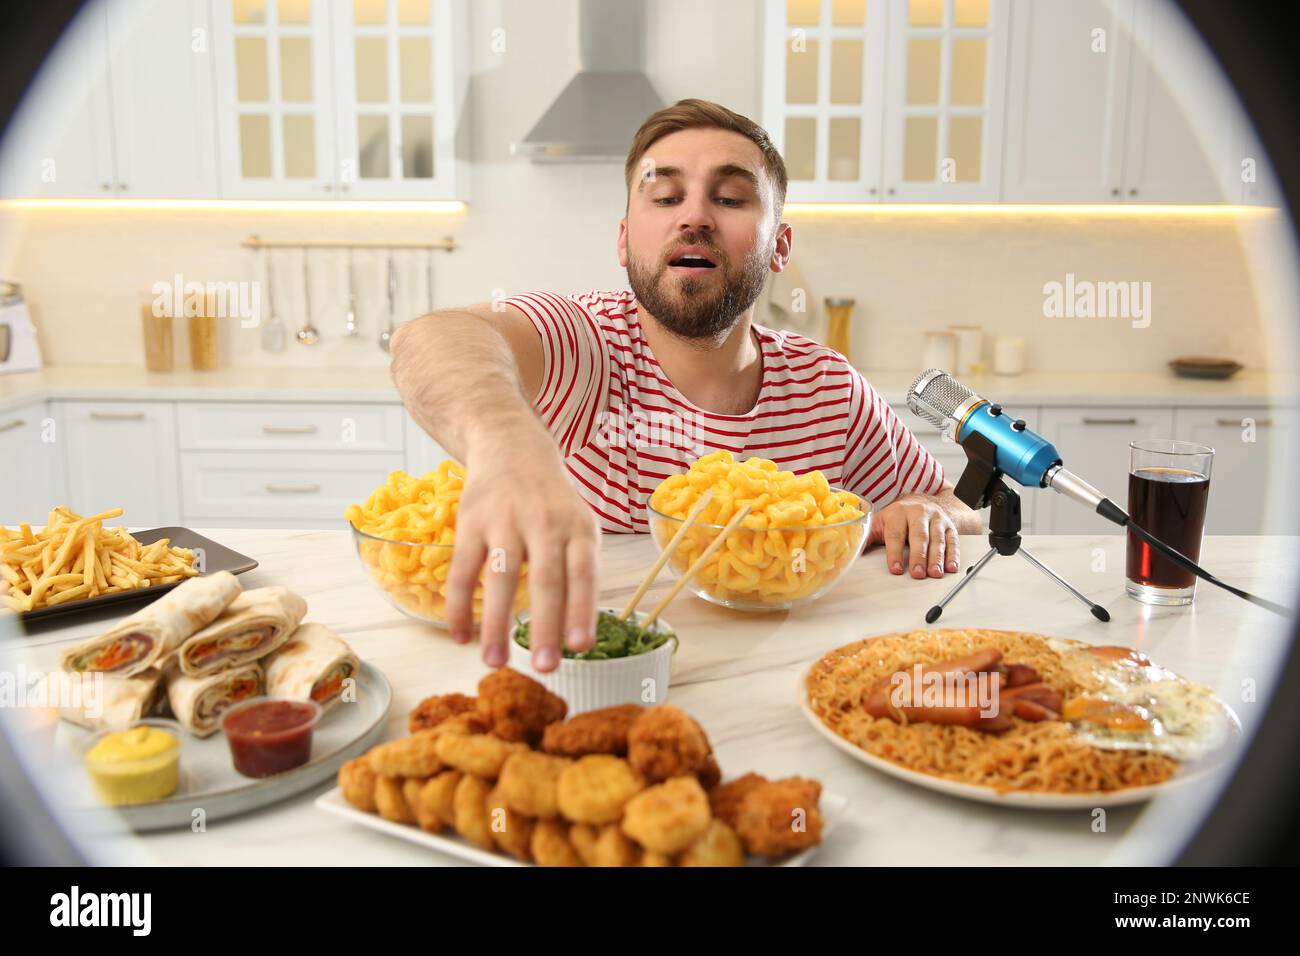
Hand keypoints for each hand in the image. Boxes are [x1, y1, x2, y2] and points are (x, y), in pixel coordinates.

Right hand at [446, 424, 597, 672]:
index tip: (581, 647)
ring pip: (501, 578)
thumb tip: (576, 636)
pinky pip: (462, 570)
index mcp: (578, 527)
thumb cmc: (552, 502)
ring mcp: (505, 521)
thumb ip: (578, 571)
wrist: (512, 447)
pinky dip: (459, 605)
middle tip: (545, 668)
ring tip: (494, 663)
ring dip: (496, 624)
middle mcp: (544, 522)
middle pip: (546, 580)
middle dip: (546, 626)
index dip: (583, 609)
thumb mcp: (577, 525)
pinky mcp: (471, 522)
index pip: (584, 572)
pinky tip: (460, 637)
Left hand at [866, 494, 960, 578]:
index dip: (895, 553)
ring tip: (934, 573)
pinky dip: (953, 555)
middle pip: (919, 536)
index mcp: (898, 513)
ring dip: (937, 558)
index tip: (896, 569)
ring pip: (937, 539)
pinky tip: (951, 567)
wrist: (921, 502)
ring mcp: (936, 519)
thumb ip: (867, 537)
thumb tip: (850, 552)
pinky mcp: (949, 526)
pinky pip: (953, 541)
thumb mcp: (879, 523)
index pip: (896, 534)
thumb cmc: (897, 518)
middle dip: (918, 556)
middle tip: (917, 574)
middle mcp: (919, 513)